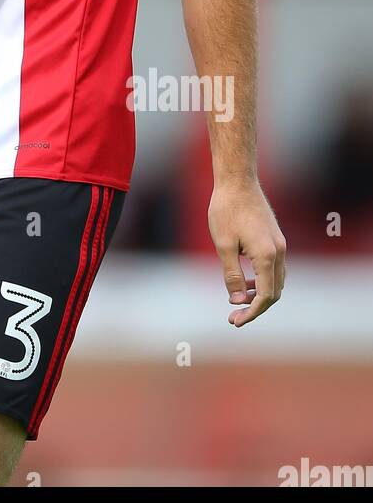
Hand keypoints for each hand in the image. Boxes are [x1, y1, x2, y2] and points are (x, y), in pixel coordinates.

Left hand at [208, 178, 286, 325]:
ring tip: (236, 301)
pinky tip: (243, 281)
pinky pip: (273, 268)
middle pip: (274, 292)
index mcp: (267, 256)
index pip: (265, 296)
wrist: (237, 181)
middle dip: (255, 307)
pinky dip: (261, 279)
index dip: (252, 313)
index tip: (235, 322)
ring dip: (259, 294)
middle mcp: (279, 252)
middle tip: (233, 317)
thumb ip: (231, 275)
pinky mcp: (275, 239)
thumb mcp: (223, 245)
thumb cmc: (226, 210)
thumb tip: (237, 300)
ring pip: (275, 281)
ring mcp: (280, 245)